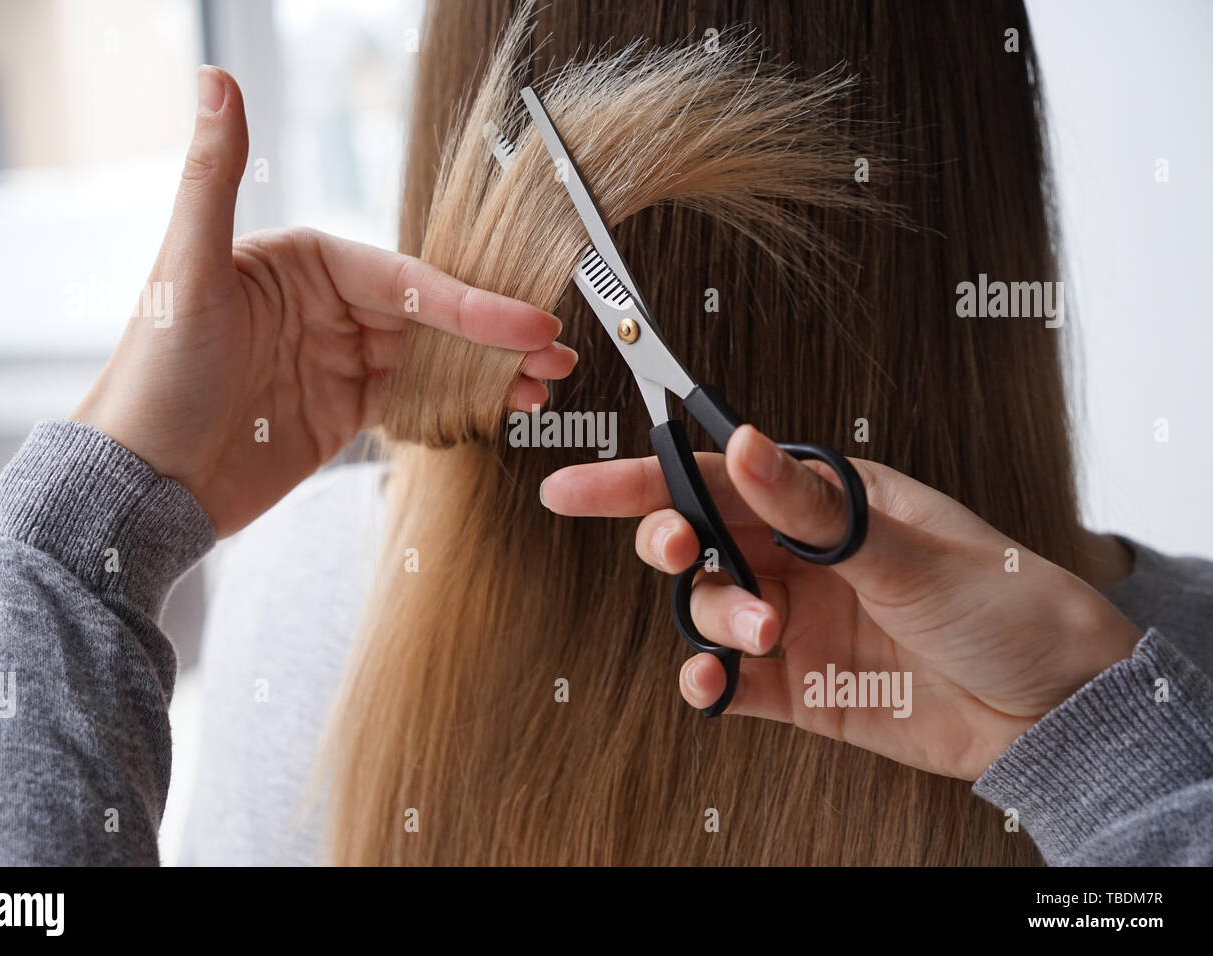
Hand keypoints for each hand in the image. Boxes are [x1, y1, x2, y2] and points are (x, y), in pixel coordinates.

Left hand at [73, 66, 572, 535]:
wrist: (140, 481)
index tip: (526, 321)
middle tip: (553, 353)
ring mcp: (337, 361)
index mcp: (300, 264)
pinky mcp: (341, 413)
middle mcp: (324, 307)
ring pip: (431, 359)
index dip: (470, 301)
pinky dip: (459, 403)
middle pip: (430, 318)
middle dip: (496, 337)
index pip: (403, 278)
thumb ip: (213, 176)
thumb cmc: (151, 373)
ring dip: (488, 371)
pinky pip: (415, 400)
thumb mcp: (185, 270)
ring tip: (541, 387)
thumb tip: (215, 82)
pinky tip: (496, 406)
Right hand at [540, 424, 1140, 779]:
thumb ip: (813, 508)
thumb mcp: (911, 548)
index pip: (717, 476)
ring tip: (760, 636)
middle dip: (672, 542)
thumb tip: (740, 443)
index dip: (640, 478)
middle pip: (698, 539)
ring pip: (707, 609)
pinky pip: (729, 679)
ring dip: (712, 619)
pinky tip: (711, 682)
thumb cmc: (1009, 604)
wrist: (1056, 711)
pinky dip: (708, 680)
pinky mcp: (799, 686)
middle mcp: (801, 556)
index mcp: (828, 500)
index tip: (573, 486)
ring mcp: (795, 621)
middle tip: (679, 551)